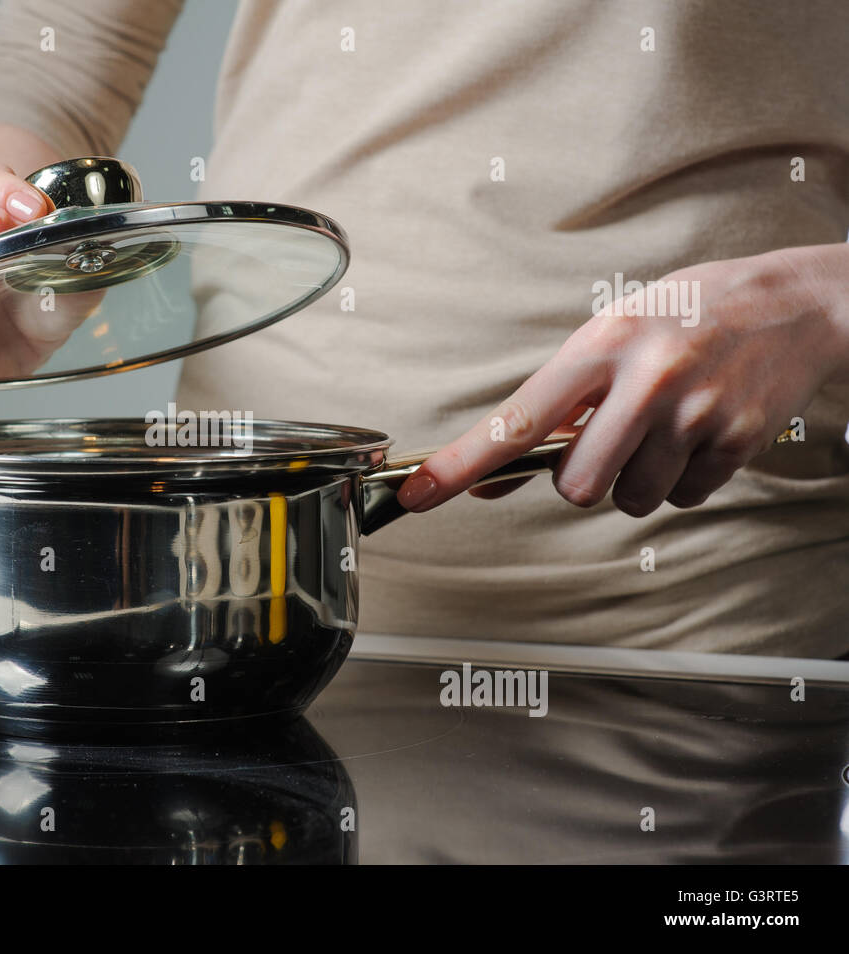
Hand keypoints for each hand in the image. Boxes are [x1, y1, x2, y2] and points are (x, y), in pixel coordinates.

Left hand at [399, 244, 848, 516]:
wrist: (794, 300)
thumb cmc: (685, 315)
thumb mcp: (610, 335)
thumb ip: (555, 404)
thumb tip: (494, 475)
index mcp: (600, 346)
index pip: (517, 419)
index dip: (461, 464)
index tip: (418, 493)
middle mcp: (645, 381)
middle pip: (576, 486)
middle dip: (582, 477)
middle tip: (607, 440)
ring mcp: (695, 414)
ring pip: (631, 499)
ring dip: (635, 479)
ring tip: (659, 428)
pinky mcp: (736, 442)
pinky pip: (683, 498)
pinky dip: (682, 479)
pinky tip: (696, 433)